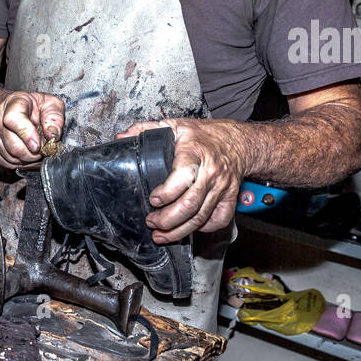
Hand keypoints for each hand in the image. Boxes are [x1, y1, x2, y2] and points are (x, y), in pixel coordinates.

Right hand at [0, 91, 64, 168]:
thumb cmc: (30, 105)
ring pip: (11, 158)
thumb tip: (52, 136)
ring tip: (34, 152)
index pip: (14, 120)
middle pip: (14, 146)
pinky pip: (6, 163)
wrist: (6, 105)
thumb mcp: (49, 103)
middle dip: (33, 154)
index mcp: (13, 104)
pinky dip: (19, 163)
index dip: (27, 135)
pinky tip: (25, 155)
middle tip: (42, 150)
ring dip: (27, 160)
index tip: (38, 145)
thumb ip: (54, 118)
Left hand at [116, 118, 249, 242]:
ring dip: (179, 230)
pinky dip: (204, 228)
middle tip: (151, 222)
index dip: (166, 194)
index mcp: (194, 153)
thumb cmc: (204, 134)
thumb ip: (147, 129)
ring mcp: (222, 187)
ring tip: (161, 235)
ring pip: (201, 217)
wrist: (239, 141)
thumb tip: (121, 138)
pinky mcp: (230, 197)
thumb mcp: (174, 125)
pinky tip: (189, 228)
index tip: (153, 200)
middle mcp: (210, 172)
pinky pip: (219, 219)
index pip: (182, 178)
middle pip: (190, 204)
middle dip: (167, 219)